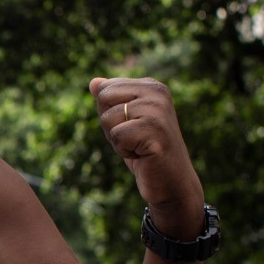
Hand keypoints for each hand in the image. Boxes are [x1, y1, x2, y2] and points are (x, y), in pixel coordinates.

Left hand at [90, 77, 204, 237]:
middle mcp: (157, 93)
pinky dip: (123, 151)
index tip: (131, 127)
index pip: (104, 89)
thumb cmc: (145, 150)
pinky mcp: (155, 131)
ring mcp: (158, 111)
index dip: (109, 113)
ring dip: (117, 140)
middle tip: (134, 138)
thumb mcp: (124, 122)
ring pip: (108, 118)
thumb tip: (93, 82)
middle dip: (110, 124)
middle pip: (104, 99)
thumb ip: (111, 100)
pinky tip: (143, 155)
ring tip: (139, 146)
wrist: (171, 181)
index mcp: (151, 86)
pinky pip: (117, 136)